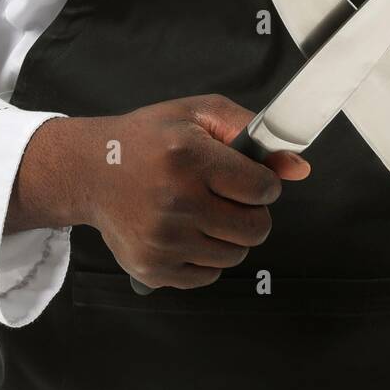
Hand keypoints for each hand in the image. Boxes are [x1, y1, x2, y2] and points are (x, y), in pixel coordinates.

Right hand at [50, 94, 309, 290]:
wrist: (90, 169)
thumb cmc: (148, 139)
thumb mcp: (198, 114)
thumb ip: (252, 132)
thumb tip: (299, 168)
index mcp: (189, 157)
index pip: (262, 188)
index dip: (263, 182)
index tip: (248, 177)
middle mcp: (176, 200)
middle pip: (255, 228)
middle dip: (251, 212)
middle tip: (228, 197)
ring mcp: (163, 239)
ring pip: (235, 255)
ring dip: (229, 235)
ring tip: (203, 211)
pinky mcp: (153, 268)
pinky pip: (209, 275)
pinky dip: (206, 256)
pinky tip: (186, 230)